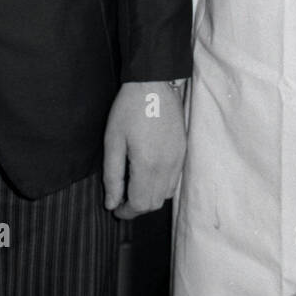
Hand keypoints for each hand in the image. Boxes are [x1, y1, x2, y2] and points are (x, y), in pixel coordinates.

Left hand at [102, 80, 185, 219]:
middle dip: (137, 207)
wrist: (155, 83)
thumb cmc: (129, 109)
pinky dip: (160, 186)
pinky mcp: (183, 152)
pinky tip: (148, 173)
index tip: (115, 209)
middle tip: (121, 199)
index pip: (140, 204)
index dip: (126, 212)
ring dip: (149, 197)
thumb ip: (113, 176)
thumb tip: (111, 203)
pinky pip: (174, 180)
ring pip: (165, 194)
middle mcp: (167, 167)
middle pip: (154, 203)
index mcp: (148, 166)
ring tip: (133, 186)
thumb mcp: (113, 141)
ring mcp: (179, 160)